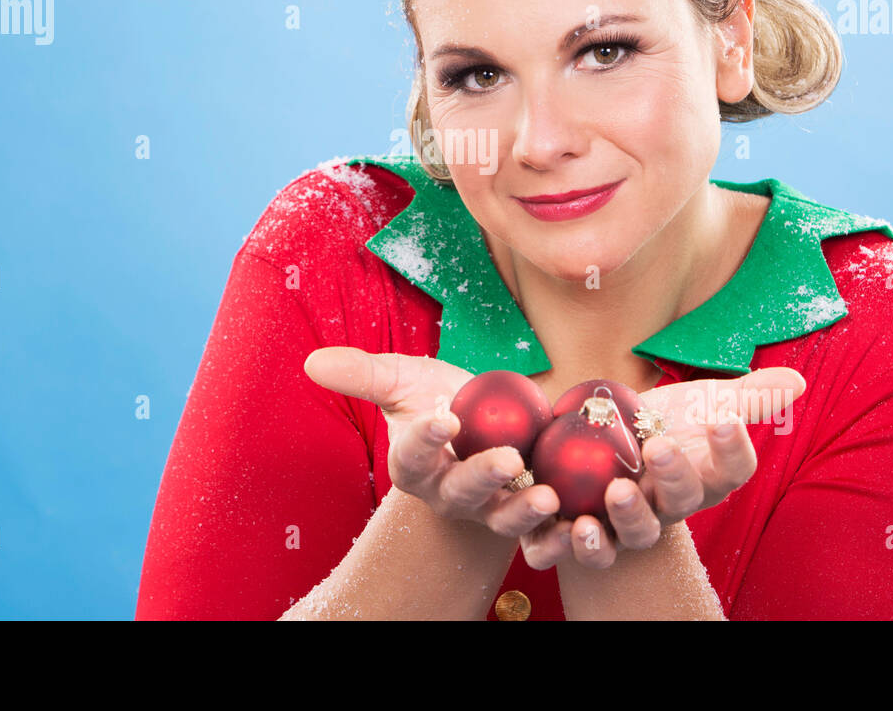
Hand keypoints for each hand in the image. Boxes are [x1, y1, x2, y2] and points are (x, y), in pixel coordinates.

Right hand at [304, 347, 560, 539]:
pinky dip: (560, 531)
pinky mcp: (526, 514)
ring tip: (548, 495)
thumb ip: (363, 373)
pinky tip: (581, 518)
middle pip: (462, 492)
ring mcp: (489, 508)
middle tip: (508, 459)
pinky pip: (543, 531)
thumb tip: (312, 361)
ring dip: (525, 511)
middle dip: (483, 478)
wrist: (484, 424)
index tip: (443, 419)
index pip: (413, 455)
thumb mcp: (403, 379)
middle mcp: (448, 494)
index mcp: (413, 465)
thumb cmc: (436, 399)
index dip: (425, 438)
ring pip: (504, 518)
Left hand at [520, 366, 806, 569]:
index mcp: (703, 476)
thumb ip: (743, 396)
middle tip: (658, 446)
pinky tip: (573, 527)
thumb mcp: (696, 402)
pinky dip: (580, 546)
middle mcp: (670, 506)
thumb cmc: (658, 421)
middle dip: (674, 476)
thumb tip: (796, 381)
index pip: (732, 470)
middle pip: (683, 501)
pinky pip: (591, 551)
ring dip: (629, 517)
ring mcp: (631, 523)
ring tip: (617, 491)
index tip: (723, 418)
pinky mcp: (589, 533)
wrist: (596, 437)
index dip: (733, 449)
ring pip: (637, 534)